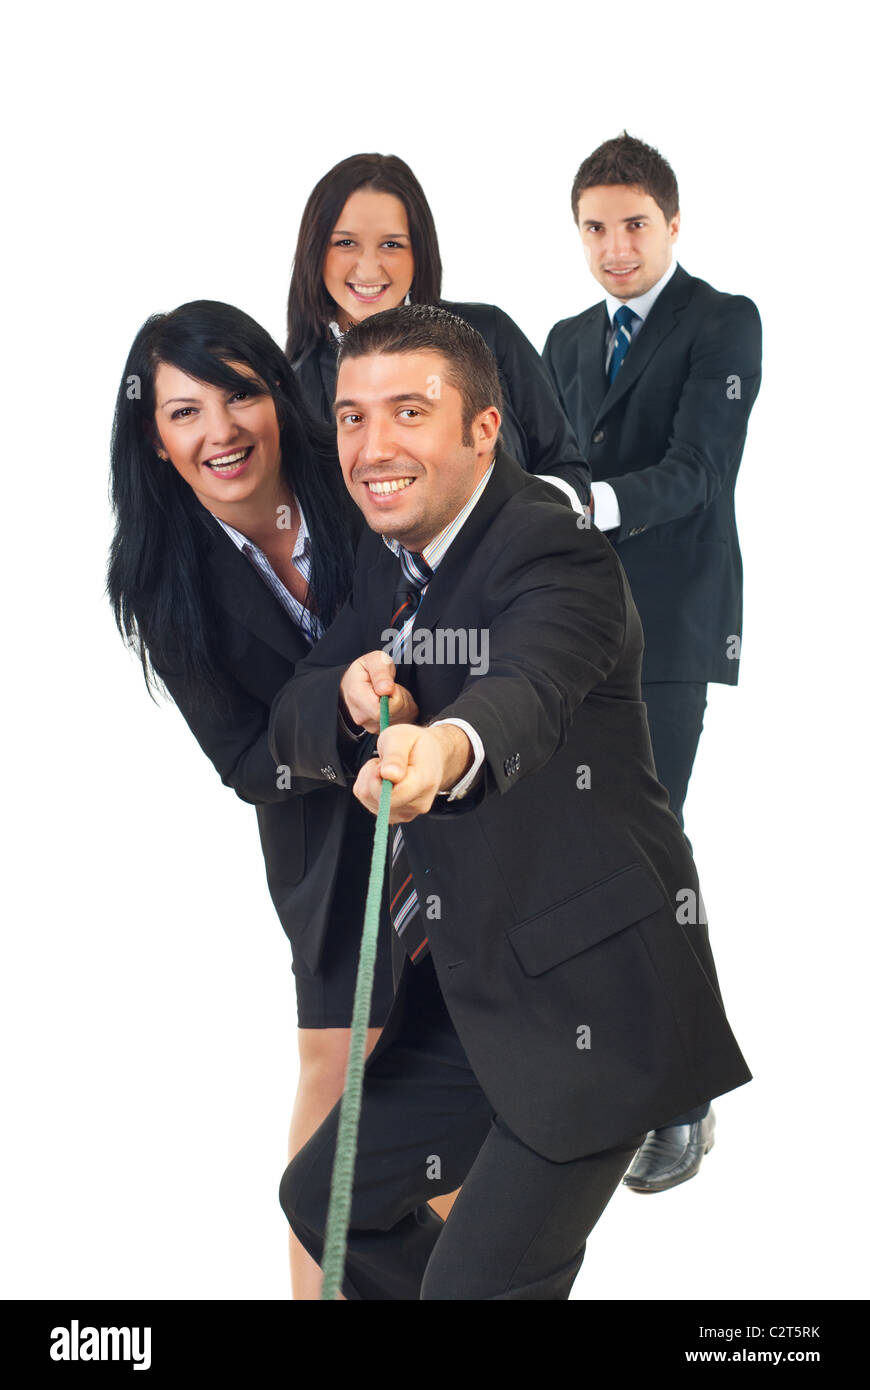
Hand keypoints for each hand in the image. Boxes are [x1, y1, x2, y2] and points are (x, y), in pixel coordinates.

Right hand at [339, 651, 417, 733]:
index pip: (381, 710)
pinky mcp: (381, 730)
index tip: (391, 686)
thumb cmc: (365, 671)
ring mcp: (371, 726)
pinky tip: (394, 702)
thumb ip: (380, 672)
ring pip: (402, 719)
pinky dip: (404, 711)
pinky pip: (404, 722)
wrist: (355, 683)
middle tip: (393, 687)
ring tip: (392, 693)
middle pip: (394, 714)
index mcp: (356, 697)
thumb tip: (386, 689)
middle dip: (400, 698)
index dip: (393, 696)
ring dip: (403, 704)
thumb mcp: (374, 660)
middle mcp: (362, 717)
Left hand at [353, 724, 472, 821]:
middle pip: (377, 799)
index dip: (377, 777)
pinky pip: (368, 803)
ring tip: (387, 769)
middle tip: (385, 762)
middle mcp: (418, 804)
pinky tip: (384, 779)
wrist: (431, 755)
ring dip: (370, 781)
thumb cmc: (416, 744)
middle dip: (372, 777)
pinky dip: (370, 788)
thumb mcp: (402, 736)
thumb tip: (388, 775)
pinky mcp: (395, 816)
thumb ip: (395, 755)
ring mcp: (406, 813)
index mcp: (424, 783)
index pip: (391, 795)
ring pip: (369, 800)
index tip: (382, 762)